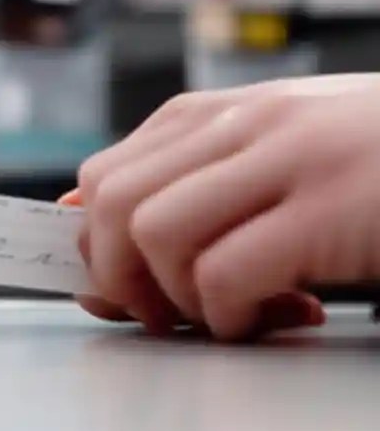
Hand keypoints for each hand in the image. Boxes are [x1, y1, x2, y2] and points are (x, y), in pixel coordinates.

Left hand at [69, 74, 379, 340]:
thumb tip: (80, 227)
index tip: (120, 291)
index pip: (103, 177)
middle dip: (119, 279)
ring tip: (230, 316)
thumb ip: (189, 190)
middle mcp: (244, 123)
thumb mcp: (273, 167)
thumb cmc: (377, 171)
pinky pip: (226, 273)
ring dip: (177, 298)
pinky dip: (234, 317)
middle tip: (167, 317)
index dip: (93, 247)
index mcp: (220, 113)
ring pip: (155, 234)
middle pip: (113, 205)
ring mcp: (289, 159)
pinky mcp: (332, 207)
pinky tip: (283, 317)